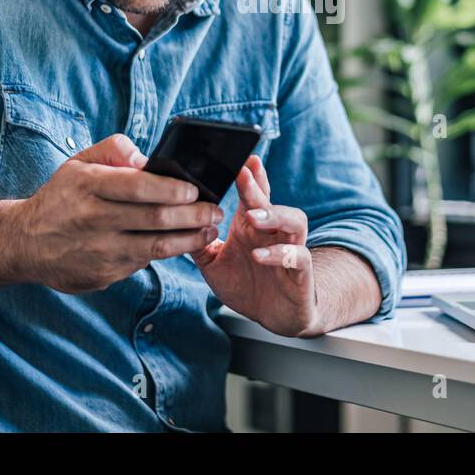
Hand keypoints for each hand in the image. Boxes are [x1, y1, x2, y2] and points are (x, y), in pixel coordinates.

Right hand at [6, 134, 223, 292]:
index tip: (195, 189)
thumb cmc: (61, 197)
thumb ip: (114, 149)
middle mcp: (93, 220)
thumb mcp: (78, 163)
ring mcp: (99, 251)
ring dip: (190, 239)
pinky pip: (143, 263)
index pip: (137, 186)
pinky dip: (167, 253)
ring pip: (156, 247)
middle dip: (193, 215)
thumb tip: (146, 159)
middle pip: (154, 218)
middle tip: (216, 210)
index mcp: (87, 187)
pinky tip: (184, 243)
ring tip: (210, 229)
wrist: (24, 243)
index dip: (171, 189)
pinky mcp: (103, 275)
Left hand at [191, 155, 322, 336]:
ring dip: (275, 215)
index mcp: (253, 226)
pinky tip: (260, 256)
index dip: (251, 176)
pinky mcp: (300, 272)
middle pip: (270, 201)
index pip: (254, 194)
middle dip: (257, 187)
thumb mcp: (213, 264)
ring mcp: (290, 249)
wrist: (274, 316)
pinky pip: (298, 256)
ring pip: (294, 220)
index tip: (242, 158)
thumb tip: (173, 222)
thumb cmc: (246, 284)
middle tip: (243, 175)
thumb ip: (197, 243)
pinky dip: (281, 254)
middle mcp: (274, 232)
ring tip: (253, 217)